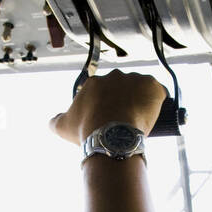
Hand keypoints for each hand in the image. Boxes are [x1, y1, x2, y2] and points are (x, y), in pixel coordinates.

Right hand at [49, 69, 167, 145]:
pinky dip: (158, 101)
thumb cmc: (88, 130)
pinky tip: (155, 113)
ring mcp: (135, 80)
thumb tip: (52, 121)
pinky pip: (159, 92)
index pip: (103, 91)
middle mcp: (115, 76)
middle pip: (123, 88)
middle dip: (124, 101)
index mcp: (95, 82)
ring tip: (141, 120)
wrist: (111, 135)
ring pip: (141, 89)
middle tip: (125, 121)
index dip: (107, 105)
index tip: (109, 118)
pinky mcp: (153, 87)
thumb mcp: (63, 127)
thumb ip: (55, 121)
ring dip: (141, 100)